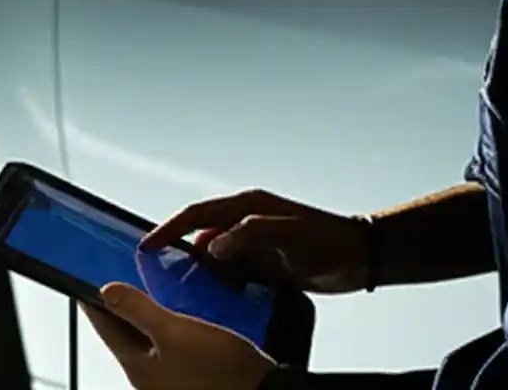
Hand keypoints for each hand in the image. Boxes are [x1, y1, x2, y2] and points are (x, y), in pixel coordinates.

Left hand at [81, 283, 275, 389]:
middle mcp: (149, 376)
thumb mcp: (174, 332)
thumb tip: (106, 291)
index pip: (104, 327)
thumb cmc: (218, 370)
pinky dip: (170, 327)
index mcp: (138, 366)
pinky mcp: (192, 374)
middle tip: (120, 276)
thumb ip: (139, 310)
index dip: (93, 300)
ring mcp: (170, 377)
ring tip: (152, 289)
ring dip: (148, 315)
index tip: (84, 278)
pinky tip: (183, 314)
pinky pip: (171, 346)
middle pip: (125, 334)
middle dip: (122, 306)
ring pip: (149, 340)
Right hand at [140, 189, 369, 293]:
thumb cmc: (328, 240)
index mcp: (249, 207)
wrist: (359, 257)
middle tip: (158, 274)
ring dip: (199, 272)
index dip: (170, 229)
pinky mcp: (263, 264)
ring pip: (214, 257)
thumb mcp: (289, 234)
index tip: (147, 246)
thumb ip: (252, 234)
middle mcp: (247, 222)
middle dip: (178, 253)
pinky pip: (231, 273)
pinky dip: (219, 285)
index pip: (198, 215)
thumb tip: (214, 244)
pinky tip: (215, 301)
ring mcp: (254, 244)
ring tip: (183, 292)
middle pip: (200, 235)